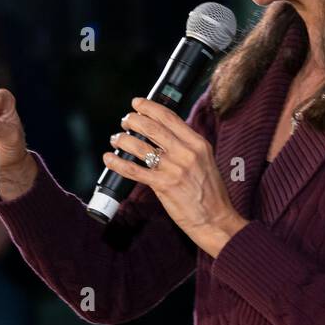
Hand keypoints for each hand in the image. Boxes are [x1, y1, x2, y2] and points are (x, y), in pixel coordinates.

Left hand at [102, 97, 245, 256]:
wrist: (216, 220)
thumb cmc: (211, 194)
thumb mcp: (206, 162)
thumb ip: (187, 147)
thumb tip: (165, 134)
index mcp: (198, 144)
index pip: (169, 117)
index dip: (149, 107)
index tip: (137, 104)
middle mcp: (186, 153)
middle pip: (151, 127)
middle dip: (132, 120)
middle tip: (125, 121)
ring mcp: (174, 169)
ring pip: (139, 146)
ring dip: (122, 140)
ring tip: (116, 140)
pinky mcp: (163, 185)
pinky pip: (133, 170)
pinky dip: (117, 163)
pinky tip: (109, 159)